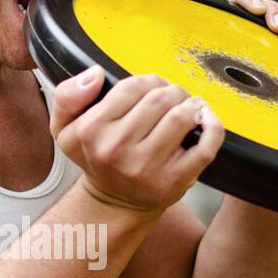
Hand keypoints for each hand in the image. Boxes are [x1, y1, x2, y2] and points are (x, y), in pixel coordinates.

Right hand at [49, 67, 224, 212]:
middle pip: (159, 99)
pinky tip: (205, 120)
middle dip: (170, 91)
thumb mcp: (65, 129)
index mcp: (91, 131)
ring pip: (181, 116)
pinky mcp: (175, 181)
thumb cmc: (96, 159)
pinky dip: (212, 126)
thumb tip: (94, 74)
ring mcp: (147, 168)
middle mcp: (117, 150)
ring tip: (185, 108)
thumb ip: (67, 96)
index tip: (150, 88)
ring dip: (189, 105)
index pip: (131, 86)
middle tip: (171, 97)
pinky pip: (205, 146)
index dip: (146, 81)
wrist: (114, 203)